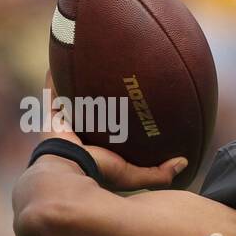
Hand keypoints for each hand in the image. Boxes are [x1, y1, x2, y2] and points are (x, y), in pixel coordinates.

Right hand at [41, 70, 186, 190]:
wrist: (68, 170)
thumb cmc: (98, 173)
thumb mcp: (134, 175)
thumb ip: (158, 173)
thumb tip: (184, 163)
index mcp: (100, 147)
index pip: (113, 130)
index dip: (122, 119)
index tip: (134, 106)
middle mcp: (82, 134)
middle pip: (94, 110)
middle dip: (102, 96)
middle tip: (115, 79)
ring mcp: (66, 123)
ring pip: (74, 99)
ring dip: (80, 83)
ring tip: (90, 62)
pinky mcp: (52, 114)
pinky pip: (52, 91)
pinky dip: (54, 77)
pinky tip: (60, 59)